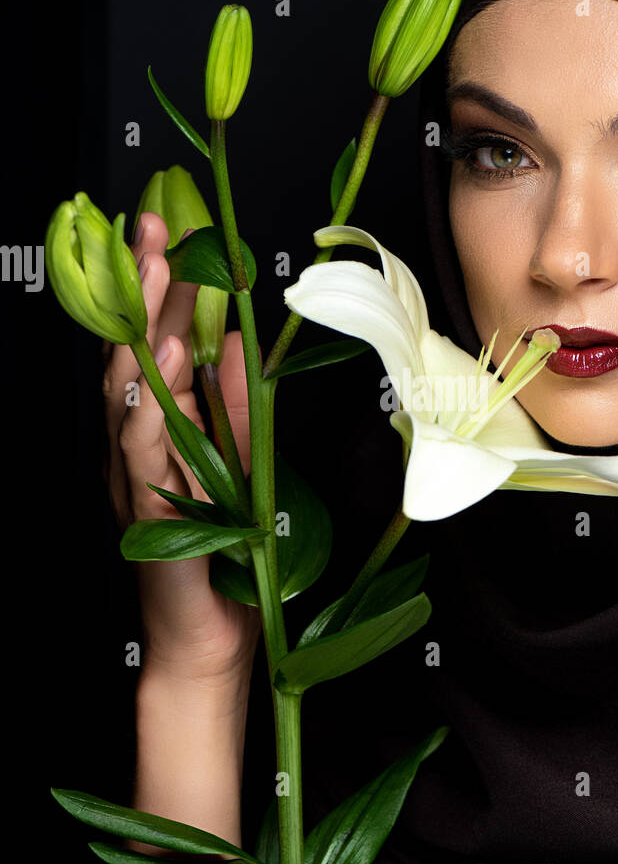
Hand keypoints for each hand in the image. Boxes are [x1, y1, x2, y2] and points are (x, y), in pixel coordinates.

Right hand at [102, 211, 260, 693]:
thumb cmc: (227, 557)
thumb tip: (242, 343)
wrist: (213, 637)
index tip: (175, 227)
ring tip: (155, 270)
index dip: (165, 284)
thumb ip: (240, 407)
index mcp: (167, 425)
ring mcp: (136, 472)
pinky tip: (161, 361)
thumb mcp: (245, 464)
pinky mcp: (144, 506)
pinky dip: (150, 399)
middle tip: (151, 225)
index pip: (159, 340)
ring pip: (126, 387)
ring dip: (140, 323)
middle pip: (134, 349)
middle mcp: (143, 442)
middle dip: (142, 283)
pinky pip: (140, 446)